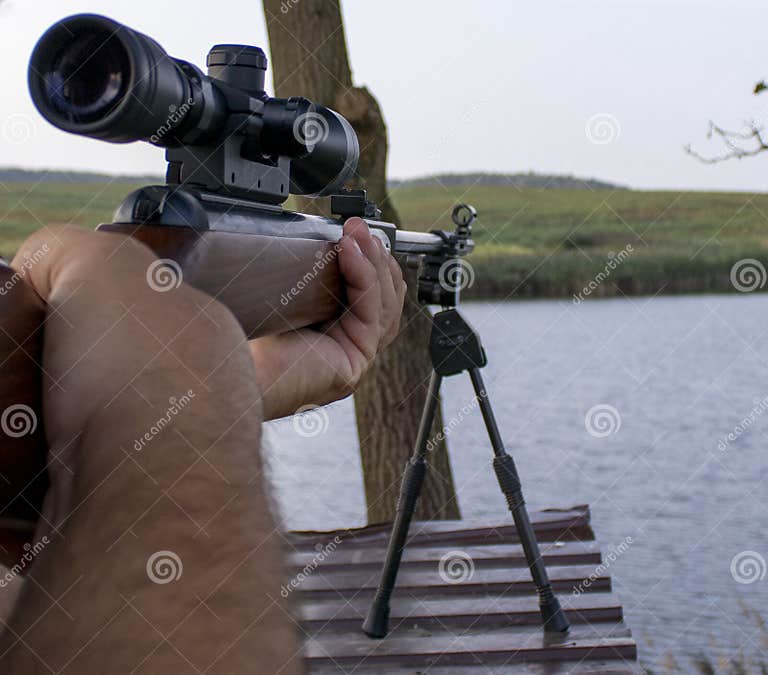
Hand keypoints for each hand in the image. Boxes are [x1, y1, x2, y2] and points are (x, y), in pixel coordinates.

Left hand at [249, 217, 406, 418]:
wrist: (226, 372)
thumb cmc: (241, 339)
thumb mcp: (278, 294)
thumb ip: (300, 272)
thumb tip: (308, 233)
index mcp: (330, 336)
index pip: (369, 296)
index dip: (370, 262)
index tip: (354, 231)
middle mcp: (345, 349)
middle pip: (386, 299)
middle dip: (377, 258)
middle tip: (358, 227)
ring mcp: (353, 357)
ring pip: (383, 305)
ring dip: (373, 261)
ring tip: (356, 232)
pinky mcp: (355, 361)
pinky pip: (370, 312)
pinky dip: (365, 276)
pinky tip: (350, 251)